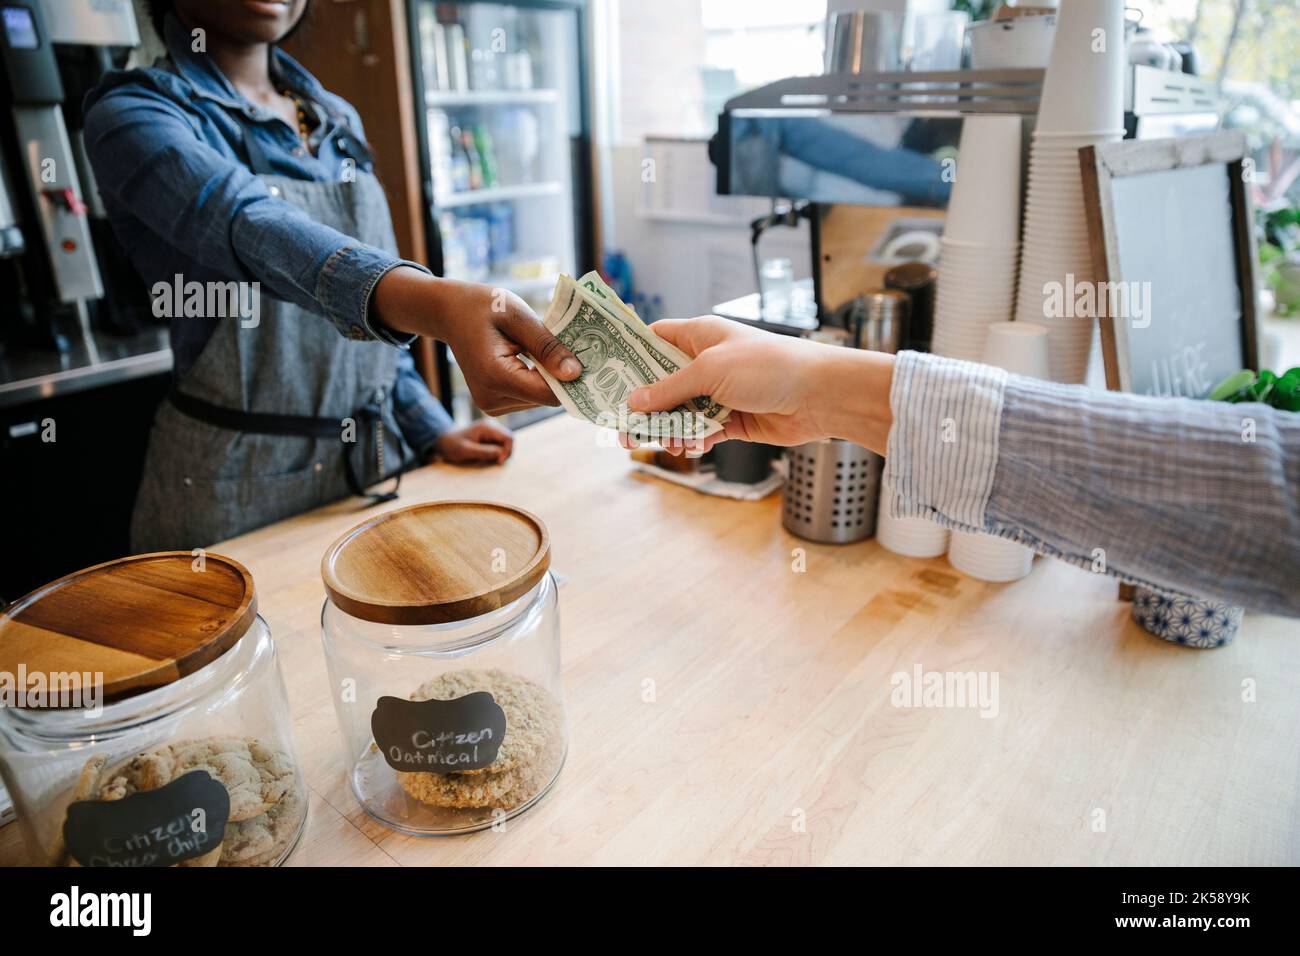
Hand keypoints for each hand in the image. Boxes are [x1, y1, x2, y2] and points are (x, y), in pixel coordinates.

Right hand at [373, 269, 580, 414]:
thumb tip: (576, 373)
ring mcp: (491, 405)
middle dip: (565, 376)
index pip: (549, 393)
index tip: (596, 362)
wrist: (449, 311)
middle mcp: (491, 399)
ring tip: (556, 350)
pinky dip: (540, 379)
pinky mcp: (494, 404)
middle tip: (582, 350)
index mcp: (495, 376)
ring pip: (540, 399)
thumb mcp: (518, 315)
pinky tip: (542, 359)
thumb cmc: (483, 305)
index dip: (575, 381)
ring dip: (553, 377)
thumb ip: (547, 345)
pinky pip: (529, 396)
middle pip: (547, 398)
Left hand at [433, 420, 513, 464]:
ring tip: (486, 458)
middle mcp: (491, 425)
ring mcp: (491, 430)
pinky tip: (485, 456)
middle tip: (493, 463)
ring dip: (499, 453)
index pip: (509, 437)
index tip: (498, 462)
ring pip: (505, 443)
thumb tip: (501, 454)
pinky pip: (499, 445)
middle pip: (509, 440)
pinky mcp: (490, 435)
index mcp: (486, 427)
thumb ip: (484, 452)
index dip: (508, 451)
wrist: (443, 441)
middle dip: (504, 453)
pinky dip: (495, 453)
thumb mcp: (466, 451)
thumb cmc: (452, 446)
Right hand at [625, 316, 894, 454]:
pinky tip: (692, 447)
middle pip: (661, 385)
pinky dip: (694, 441)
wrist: (819, 396)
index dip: (628, 356)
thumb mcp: (710, 371)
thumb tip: (634, 401)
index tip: (603, 377)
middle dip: (643, 408)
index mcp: (699, 336)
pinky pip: (701, 432)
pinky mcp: (733, 421)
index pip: (653, 340)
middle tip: (622, 430)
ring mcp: (719, 393)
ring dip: (669, 430)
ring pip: (679, 414)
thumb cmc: (769, 367)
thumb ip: (669, 388)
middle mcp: (707, 363)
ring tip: (664, 442)